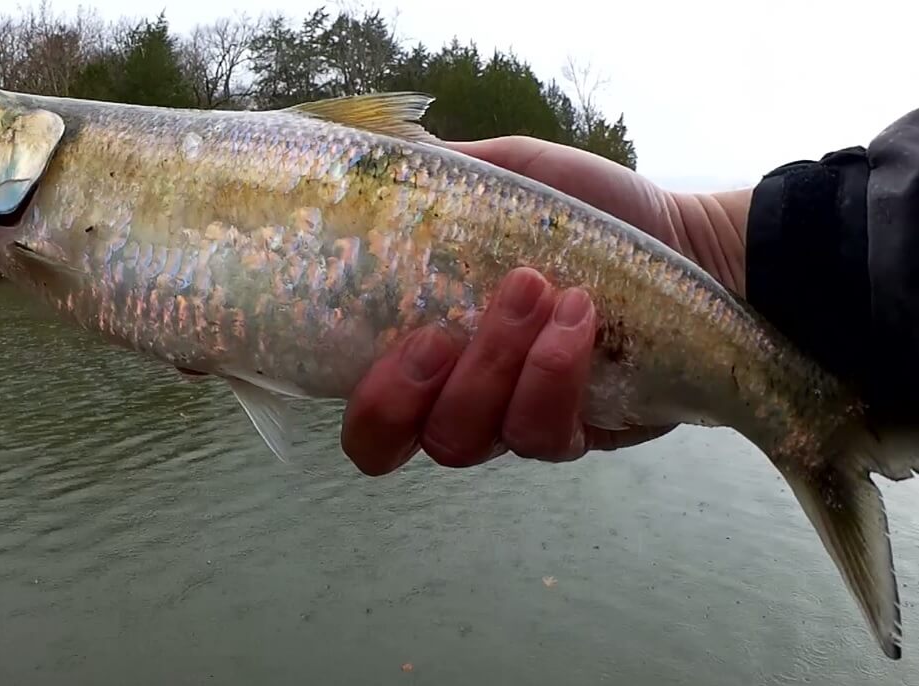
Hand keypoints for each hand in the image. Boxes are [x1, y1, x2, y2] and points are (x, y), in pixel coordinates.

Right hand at [340, 136, 750, 474]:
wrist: (685, 239)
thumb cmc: (587, 213)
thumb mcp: (510, 173)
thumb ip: (444, 174)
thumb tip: (380, 157)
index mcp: (423, 347)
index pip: (361, 407)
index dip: (363, 395)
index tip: (402, 333)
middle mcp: (456, 397)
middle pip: (388, 448)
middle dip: (402, 399)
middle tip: (438, 336)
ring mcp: (511, 422)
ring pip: (465, 439)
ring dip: (493, 363)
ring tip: (537, 288)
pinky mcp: (572, 434)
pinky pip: (541, 435)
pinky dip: (554, 373)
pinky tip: (581, 315)